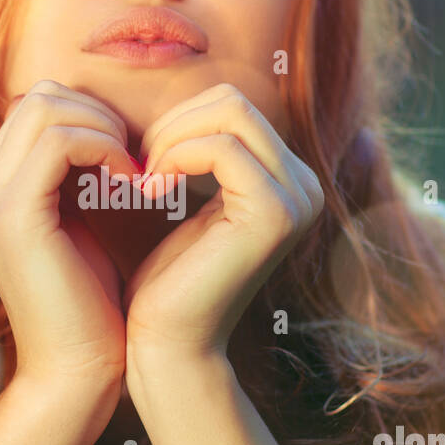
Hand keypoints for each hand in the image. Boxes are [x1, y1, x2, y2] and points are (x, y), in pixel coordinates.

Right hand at [0, 79, 137, 389]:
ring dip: (105, 130)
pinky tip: (131, 183)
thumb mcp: (80, 219)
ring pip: (48, 107)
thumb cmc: (89, 301)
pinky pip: (61, 140)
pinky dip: (105, 148)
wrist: (76, 370)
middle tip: (137, 160)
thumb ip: (77, 170)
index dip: (92, 117)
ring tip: (134, 173)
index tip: (131, 156)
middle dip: (99, 116)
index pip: (38, 106)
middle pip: (40, 96)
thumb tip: (104, 118)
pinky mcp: (11, 214)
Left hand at [123, 84, 323, 360]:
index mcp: (287, 180)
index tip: (141, 162)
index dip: (176, 121)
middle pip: (233, 99)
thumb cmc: (165, 281)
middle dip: (173, 124)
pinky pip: (221, 147)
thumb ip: (196, 153)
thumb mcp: (185, 202)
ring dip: (170, 138)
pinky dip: (175, 157)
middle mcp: (305, 186)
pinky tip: (151, 191)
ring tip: (144, 179)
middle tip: (139, 168)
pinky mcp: (276, 213)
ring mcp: (298, 198)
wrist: (166, 345)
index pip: (231, 105)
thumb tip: (178, 100)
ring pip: (230, 112)